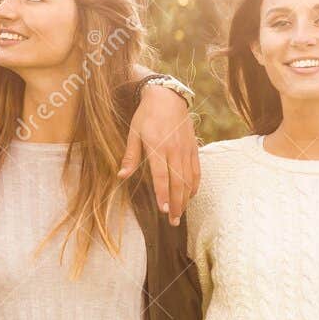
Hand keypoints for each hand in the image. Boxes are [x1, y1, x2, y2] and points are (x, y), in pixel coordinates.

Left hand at [120, 84, 199, 225]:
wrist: (168, 97)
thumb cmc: (146, 115)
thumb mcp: (133, 133)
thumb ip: (130, 156)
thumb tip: (121, 176)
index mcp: (157, 147)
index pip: (162, 176)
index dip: (163, 194)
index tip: (164, 210)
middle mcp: (174, 151)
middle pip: (178, 183)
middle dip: (176, 204)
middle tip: (173, 221)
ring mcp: (186, 150)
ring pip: (189, 180)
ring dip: (186, 199)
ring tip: (181, 214)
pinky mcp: (193, 149)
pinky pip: (196, 171)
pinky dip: (194, 186)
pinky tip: (190, 196)